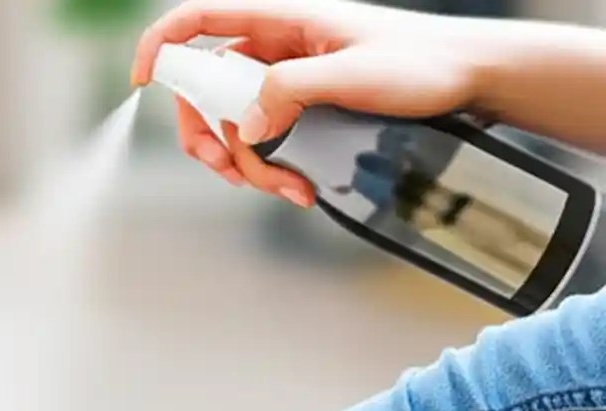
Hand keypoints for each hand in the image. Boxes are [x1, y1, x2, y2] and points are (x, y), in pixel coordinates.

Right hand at [131, 0, 485, 206]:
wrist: (472, 78)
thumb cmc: (424, 63)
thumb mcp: (354, 75)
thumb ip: (291, 92)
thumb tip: (247, 127)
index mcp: (281, 19)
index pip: (198, 19)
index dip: (160, 45)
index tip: (140, 82)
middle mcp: (275, 45)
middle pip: (204, 86)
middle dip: (206, 134)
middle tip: (227, 170)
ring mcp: (286, 77)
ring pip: (233, 122)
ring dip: (247, 162)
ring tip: (283, 188)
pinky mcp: (301, 106)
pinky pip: (264, 138)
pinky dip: (270, 168)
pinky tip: (298, 187)